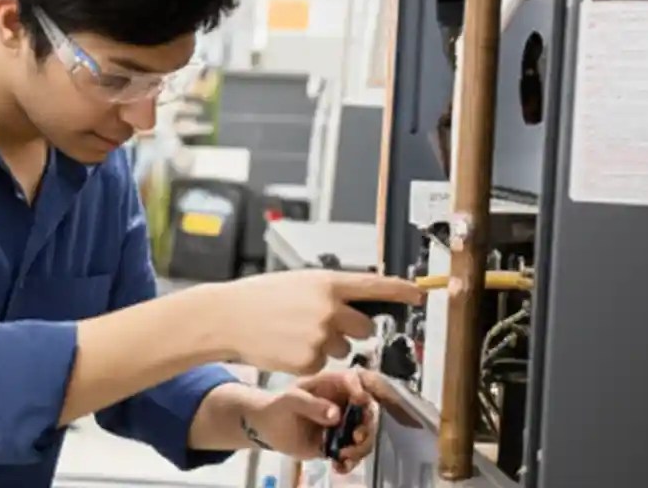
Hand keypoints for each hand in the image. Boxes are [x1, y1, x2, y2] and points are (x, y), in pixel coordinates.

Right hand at [208, 270, 422, 374]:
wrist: (227, 317)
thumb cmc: (258, 298)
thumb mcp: (296, 283)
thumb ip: (326, 291)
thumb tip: (353, 303)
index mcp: (327, 283)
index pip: (374, 286)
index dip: (401, 290)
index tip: (419, 294)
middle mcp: (329, 309)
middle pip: (365, 328)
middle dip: (351, 330)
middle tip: (323, 325)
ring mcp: (321, 336)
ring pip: (344, 349)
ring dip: (327, 346)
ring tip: (295, 334)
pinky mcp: (310, 360)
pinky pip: (323, 364)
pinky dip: (308, 360)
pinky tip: (286, 347)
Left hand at [246, 370, 378, 473]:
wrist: (269, 428)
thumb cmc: (280, 405)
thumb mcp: (291, 400)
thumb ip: (311, 405)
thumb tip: (336, 415)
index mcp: (332, 385)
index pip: (356, 380)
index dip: (362, 388)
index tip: (360, 400)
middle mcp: (343, 404)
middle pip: (367, 411)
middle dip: (367, 426)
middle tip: (356, 437)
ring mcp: (343, 425)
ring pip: (364, 435)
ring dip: (359, 448)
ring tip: (343, 455)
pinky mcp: (339, 444)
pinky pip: (352, 454)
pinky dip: (349, 462)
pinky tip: (338, 467)